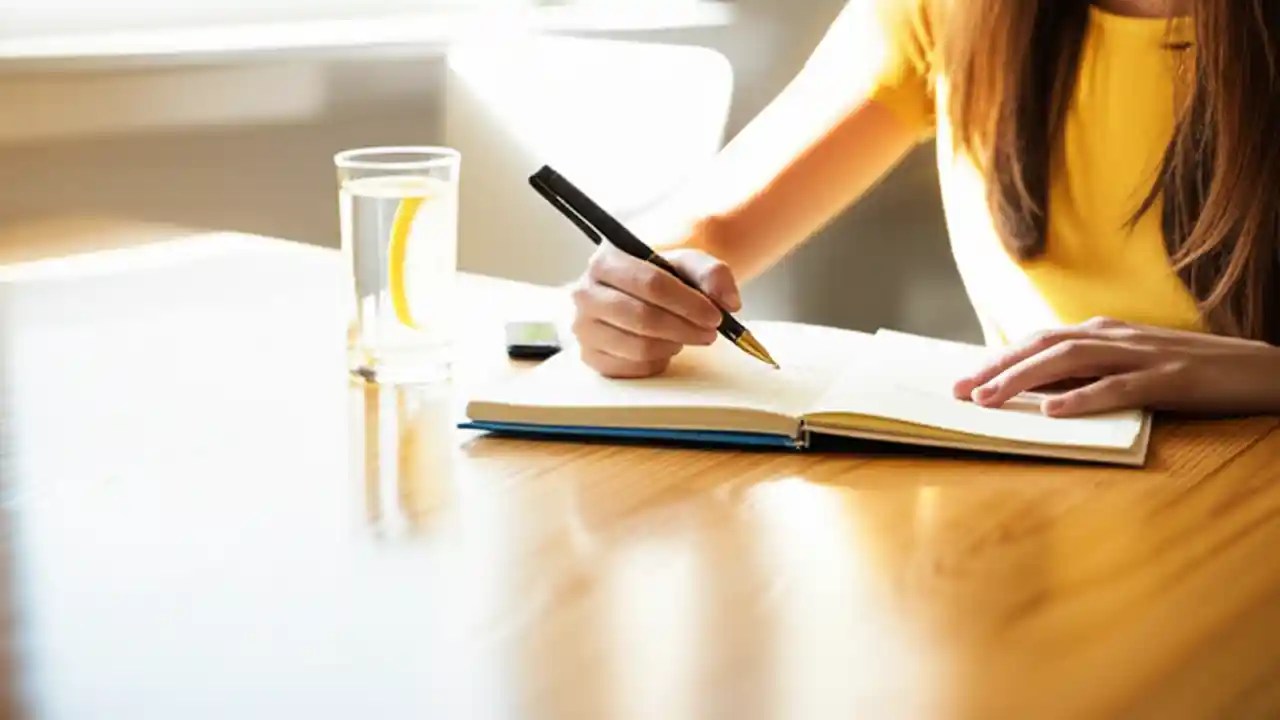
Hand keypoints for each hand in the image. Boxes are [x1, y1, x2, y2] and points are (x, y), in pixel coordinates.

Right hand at [571, 244, 740, 377]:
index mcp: (606, 260)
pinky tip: (666, 347)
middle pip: (642, 318)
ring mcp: (584, 328)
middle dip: (683, 328)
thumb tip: (728, 301)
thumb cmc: (664, 275)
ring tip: (686, 335)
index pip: (650, 284)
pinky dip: (656, 361)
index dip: (687, 304)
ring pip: (637, 347)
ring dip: (672, 345)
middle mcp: (585, 294)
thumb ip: (713, 273)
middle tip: (710, 332)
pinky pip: (630, 369)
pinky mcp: (590, 356)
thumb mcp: (691, 262)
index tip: (715, 315)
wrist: (643, 289)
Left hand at [952, 317, 1279, 416]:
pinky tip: (1052, 411)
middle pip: (1044, 346)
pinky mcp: (1168, 378)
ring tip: (989, 399)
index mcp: (1103, 332)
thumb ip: (1088, 373)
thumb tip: (1037, 391)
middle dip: (997, 368)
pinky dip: (1083, 398)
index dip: (999, 359)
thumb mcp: (1130, 366)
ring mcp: (1141, 355)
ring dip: (1024, 380)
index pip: (1039, 341)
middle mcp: (1115, 336)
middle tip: (960, 392)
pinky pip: (1119, 388)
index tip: (963, 380)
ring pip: (1070, 361)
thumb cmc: (1188, 371)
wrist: (1260, 370)